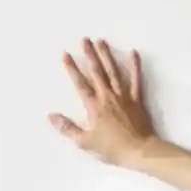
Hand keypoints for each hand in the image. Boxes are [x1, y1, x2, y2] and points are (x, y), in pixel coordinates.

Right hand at [49, 38, 159, 168]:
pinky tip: (133, 53)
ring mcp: (124, 96)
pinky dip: (135, 66)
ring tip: (101, 41)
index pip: (80, 84)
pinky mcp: (137, 99)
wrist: (139, 151)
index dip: (72, 69)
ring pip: (113, 72)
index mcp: (94, 106)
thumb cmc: (111, 148)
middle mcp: (107, 96)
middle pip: (96, 72)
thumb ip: (67, 128)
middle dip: (89, 55)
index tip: (66, 54)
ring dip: (107, 56)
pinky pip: (136, 79)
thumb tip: (51, 116)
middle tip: (84, 39)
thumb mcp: (85, 142)